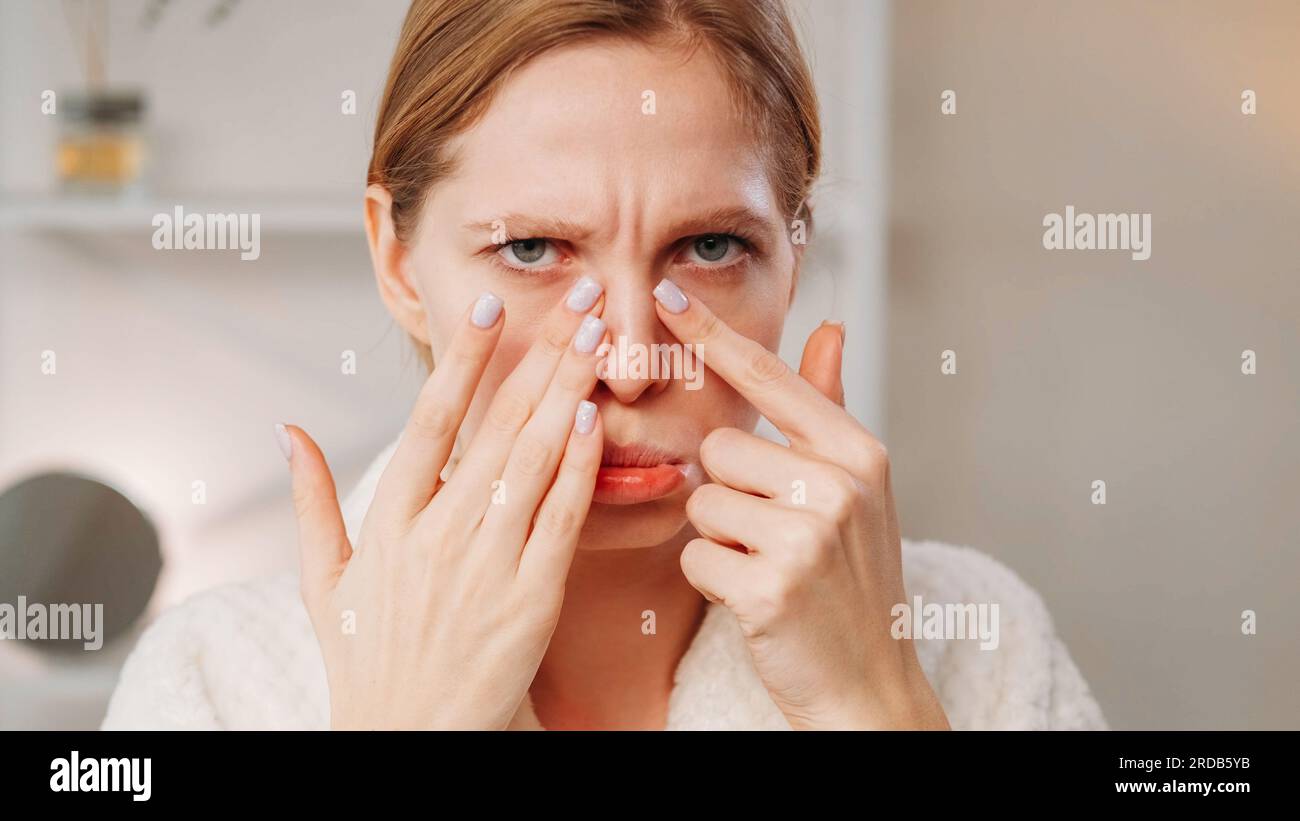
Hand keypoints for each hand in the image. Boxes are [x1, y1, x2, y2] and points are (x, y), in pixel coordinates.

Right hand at [281, 285, 608, 728]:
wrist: (411, 737)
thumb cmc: (370, 659)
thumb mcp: (322, 581)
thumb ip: (310, 500)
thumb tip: (289, 431)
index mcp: (388, 523)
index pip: (429, 423)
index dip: (463, 363)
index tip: (490, 312)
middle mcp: (437, 534)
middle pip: (497, 427)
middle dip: (543, 355)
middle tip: (579, 300)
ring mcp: (487, 564)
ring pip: (534, 460)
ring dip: (569, 391)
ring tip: (599, 338)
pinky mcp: (531, 598)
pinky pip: (561, 518)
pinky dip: (580, 465)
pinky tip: (596, 418)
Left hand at [654, 279, 949, 729]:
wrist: (870, 683)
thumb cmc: (853, 580)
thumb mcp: (858, 489)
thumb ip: (829, 408)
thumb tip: (831, 327)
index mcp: (859, 453)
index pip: (768, 379)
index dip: (712, 335)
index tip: (666, 292)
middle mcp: (839, 485)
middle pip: (719, 449)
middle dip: (727, 492)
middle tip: (771, 536)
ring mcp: (808, 536)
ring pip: (700, 502)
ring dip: (718, 538)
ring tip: (766, 566)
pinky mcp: (771, 587)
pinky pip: (695, 556)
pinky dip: (712, 581)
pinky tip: (754, 600)